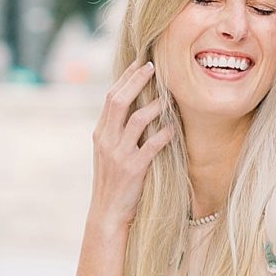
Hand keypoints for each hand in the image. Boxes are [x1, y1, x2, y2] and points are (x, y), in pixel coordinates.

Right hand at [90, 61, 172, 232]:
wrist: (107, 212)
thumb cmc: (113, 181)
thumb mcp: (108, 152)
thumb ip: (117, 131)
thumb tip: (134, 107)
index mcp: (100, 133)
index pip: (110, 97)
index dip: (125, 78)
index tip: (140, 63)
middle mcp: (106, 140)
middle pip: (118, 101)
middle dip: (136, 81)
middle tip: (153, 66)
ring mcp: (118, 154)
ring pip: (135, 120)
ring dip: (154, 106)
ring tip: (168, 98)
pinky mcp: (133, 169)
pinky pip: (151, 146)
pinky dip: (164, 135)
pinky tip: (174, 129)